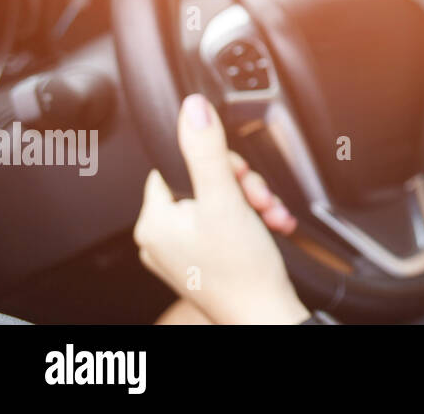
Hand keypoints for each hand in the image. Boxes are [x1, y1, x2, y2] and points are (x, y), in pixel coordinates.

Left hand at [133, 93, 309, 324]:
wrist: (264, 316)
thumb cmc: (243, 271)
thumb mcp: (226, 199)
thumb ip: (207, 151)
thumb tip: (192, 109)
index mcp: (154, 222)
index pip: (177, 165)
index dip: (215, 163)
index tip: (237, 176)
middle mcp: (162, 238)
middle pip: (203, 183)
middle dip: (242, 186)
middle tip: (258, 199)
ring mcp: (184, 252)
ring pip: (220, 203)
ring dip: (252, 204)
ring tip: (268, 216)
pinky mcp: (205, 261)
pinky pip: (226, 226)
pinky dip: (251, 223)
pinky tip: (269, 227)